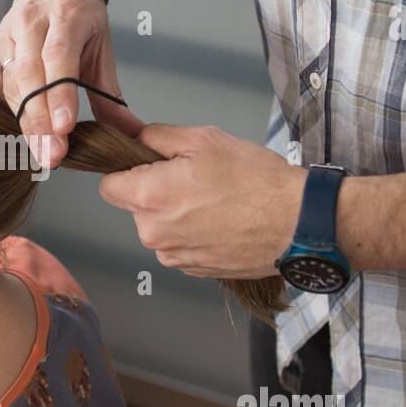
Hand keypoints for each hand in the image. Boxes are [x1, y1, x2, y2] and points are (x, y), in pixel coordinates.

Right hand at [0, 0, 143, 165]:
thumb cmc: (79, 19)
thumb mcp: (103, 47)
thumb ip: (111, 94)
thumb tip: (131, 134)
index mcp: (67, 14)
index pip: (59, 56)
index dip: (60, 93)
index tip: (64, 126)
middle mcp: (31, 22)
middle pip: (30, 76)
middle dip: (40, 120)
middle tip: (53, 154)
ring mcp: (7, 36)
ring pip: (10, 84)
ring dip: (25, 122)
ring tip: (42, 152)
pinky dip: (7, 112)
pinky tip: (21, 134)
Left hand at [99, 124, 305, 278]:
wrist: (297, 222)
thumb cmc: (257, 182)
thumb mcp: (204, 140)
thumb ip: (157, 137)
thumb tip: (136, 138)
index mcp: (150, 197)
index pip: (108, 186)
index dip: (126, 171)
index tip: (148, 166)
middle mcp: (155, 233)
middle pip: (135, 207)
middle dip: (156, 191)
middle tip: (195, 178)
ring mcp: (174, 256)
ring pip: (159, 227)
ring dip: (177, 213)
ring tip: (215, 200)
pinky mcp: (193, 269)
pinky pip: (180, 244)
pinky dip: (194, 233)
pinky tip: (221, 220)